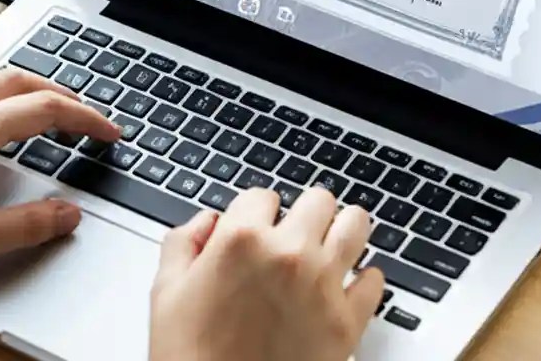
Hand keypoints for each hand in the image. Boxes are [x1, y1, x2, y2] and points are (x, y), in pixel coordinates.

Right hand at [150, 187, 384, 360]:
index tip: (257, 229)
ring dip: (343, 232)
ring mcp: (323, 286)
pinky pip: (375, 280)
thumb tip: (207, 222)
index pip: (263, 196)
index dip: (257, 214)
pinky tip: (346, 288)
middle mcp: (287, 255)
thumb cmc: (192, 359)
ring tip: (331, 246)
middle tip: (296, 235)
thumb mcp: (166, 293)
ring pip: (356, 225)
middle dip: (305, 215)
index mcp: (241, 240)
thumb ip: (183, 243)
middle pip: (319, 200)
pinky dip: (364, 280)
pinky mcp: (348, 322)